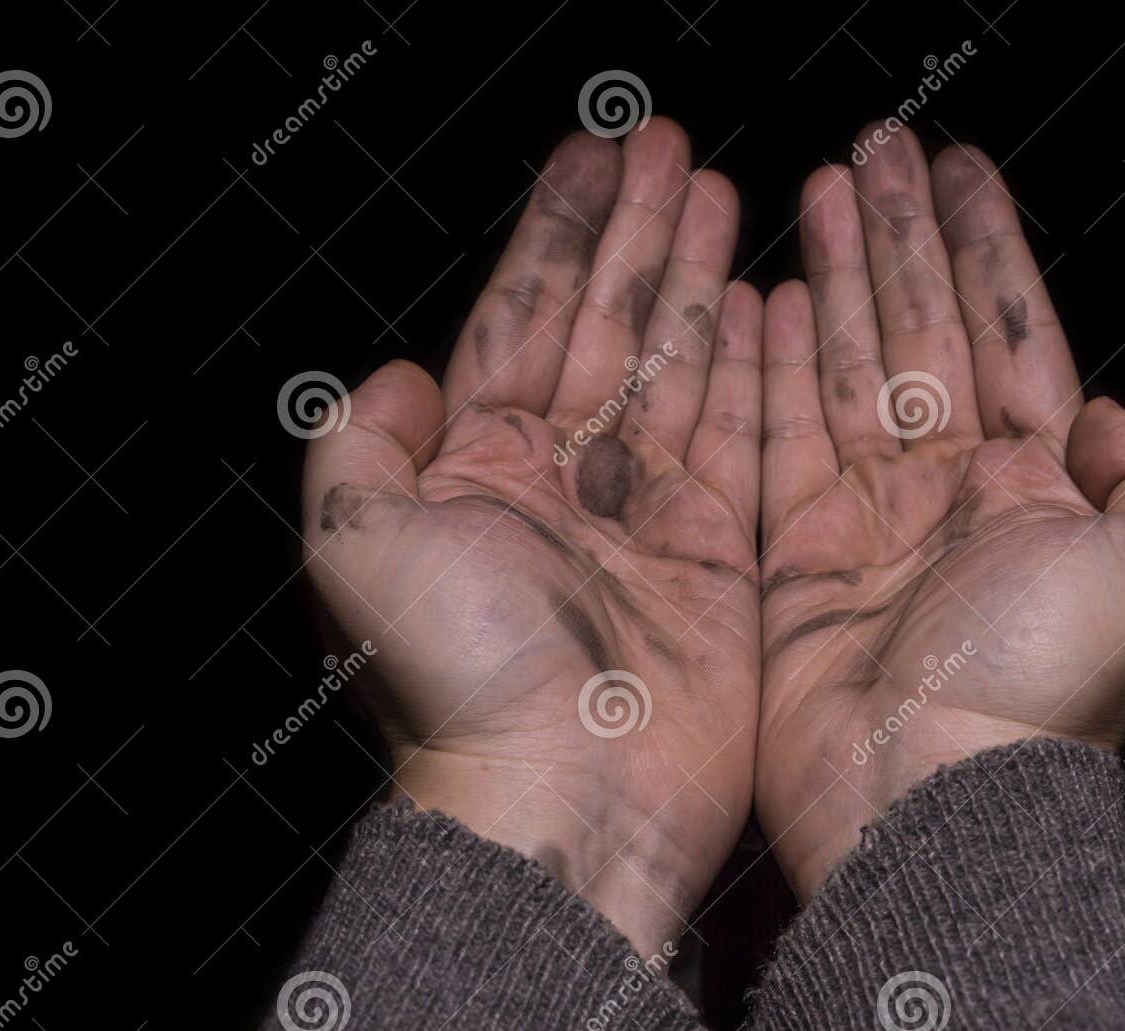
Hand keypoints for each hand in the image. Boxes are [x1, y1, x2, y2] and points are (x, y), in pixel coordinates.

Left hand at [302, 120, 761, 955]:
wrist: (569, 794)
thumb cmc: (467, 680)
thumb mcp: (363, 548)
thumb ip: (360, 451)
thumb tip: (386, 378)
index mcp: (481, 468)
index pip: (524, 318)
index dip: (558, 232)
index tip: (594, 152)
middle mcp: (564, 484)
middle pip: (607, 325)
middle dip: (636, 231)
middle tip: (668, 143)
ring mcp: (645, 519)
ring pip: (676, 366)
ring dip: (695, 278)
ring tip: (723, 192)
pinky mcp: (717, 558)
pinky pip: (739, 438)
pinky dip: (751, 367)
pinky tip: (764, 302)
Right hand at [755, 127, 1124, 898]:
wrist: (928, 796)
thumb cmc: (1043, 689)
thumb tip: (1113, 414)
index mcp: (1040, 488)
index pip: (1007, 336)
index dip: (984, 247)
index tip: (957, 165)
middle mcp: (953, 496)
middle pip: (923, 333)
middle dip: (902, 236)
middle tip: (875, 146)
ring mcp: (869, 523)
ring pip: (849, 368)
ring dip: (839, 275)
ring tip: (819, 189)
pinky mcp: (795, 559)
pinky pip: (776, 439)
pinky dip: (770, 366)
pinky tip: (767, 299)